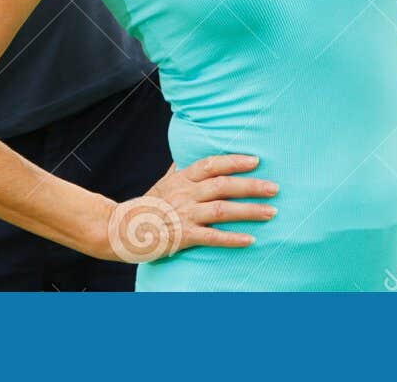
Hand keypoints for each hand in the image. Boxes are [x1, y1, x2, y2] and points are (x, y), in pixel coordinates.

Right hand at [101, 155, 278, 262]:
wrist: (121, 229)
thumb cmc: (144, 206)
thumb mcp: (161, 183)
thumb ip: (176, 171)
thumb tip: (184, 156)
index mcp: (181, 178)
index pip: (210, 164)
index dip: (233, 161)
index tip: (256, 160)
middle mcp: (185, 193)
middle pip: (223, 185)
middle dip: (251, 186)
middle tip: (275, 188)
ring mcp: (184, 214)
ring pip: (222, 209)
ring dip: (249, 211)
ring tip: (271, 212)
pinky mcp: (183, 236)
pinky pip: (212, 236)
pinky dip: (232, 238)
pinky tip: (250, 240)